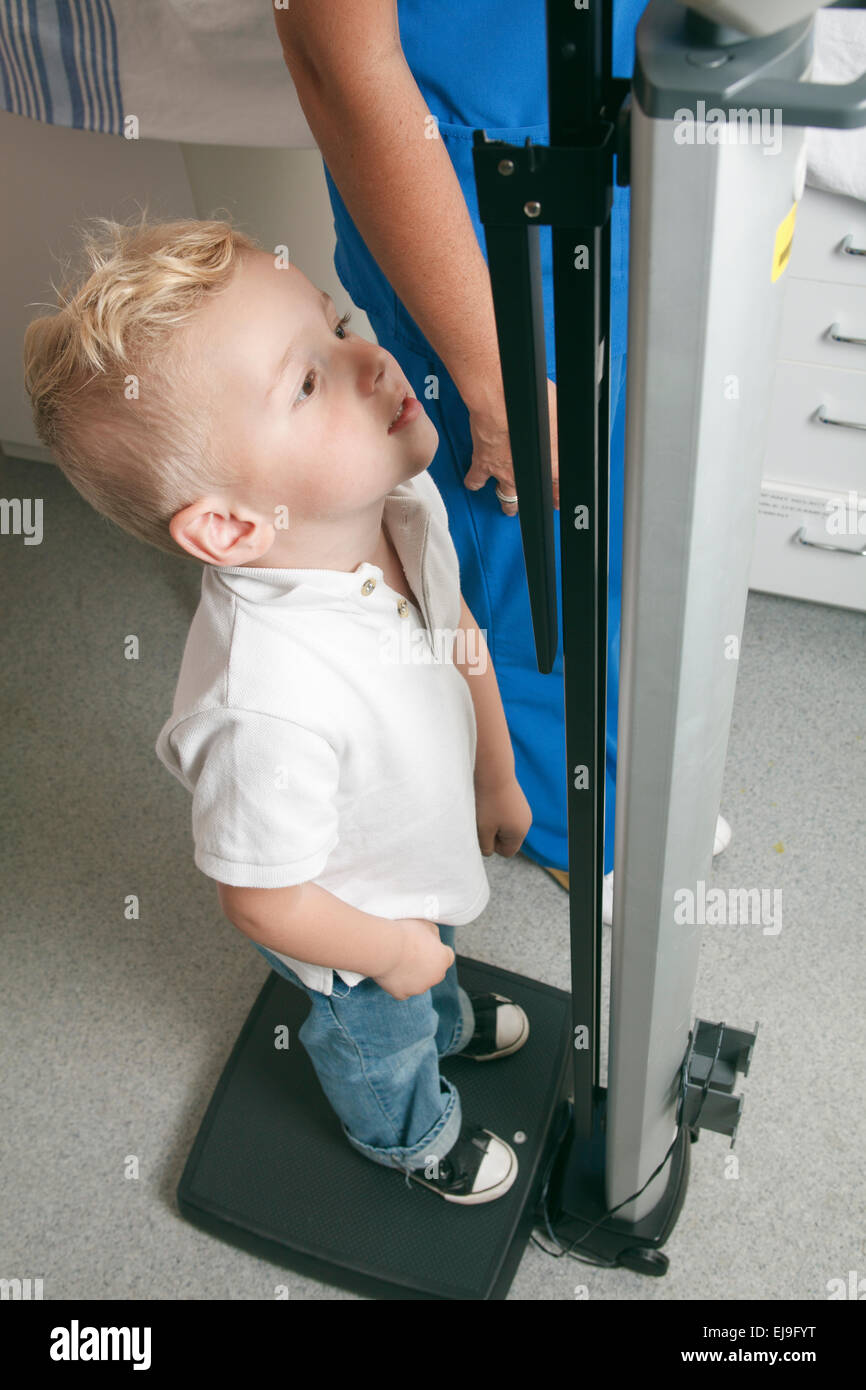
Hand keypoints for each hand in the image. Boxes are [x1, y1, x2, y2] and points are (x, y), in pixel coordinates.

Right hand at [371, 918, 454, 1000]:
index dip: (437, 950)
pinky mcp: (402, 994)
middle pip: (434, 971)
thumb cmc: (405, 934)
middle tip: (411, 953)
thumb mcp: (426, 925)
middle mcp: (435, 977)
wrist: (385, 947)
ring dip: (412, 974)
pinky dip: (398, 983)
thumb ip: (434, 935)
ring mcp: (419, 988)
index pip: (447, 957)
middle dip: (426, 964)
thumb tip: (433, 941)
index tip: (427, 946)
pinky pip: (403, 990)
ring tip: (397, 960)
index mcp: (443, 960)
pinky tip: (391, 972)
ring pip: (418, 982)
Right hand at [464, 378, 559, 514]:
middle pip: (531, 498)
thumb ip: (561, 431)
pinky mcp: (483, 464)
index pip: (557, 487)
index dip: (558, 495)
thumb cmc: (532, 403)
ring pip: (506, 497)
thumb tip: (565, 429)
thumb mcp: (559, 415)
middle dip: (533, 503)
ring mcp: (504, 472)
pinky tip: (475, 484)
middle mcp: (526, 473)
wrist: (501, 398)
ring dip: (508, 503)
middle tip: (533, 503)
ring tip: (509, 508)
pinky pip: (476, 481)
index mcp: (550, 463)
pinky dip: (475, 483)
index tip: (557, 499)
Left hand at [475, 773, 531, 857]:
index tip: (484, 830)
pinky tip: (491, 800)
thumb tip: (488, 851)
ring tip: (486, 808)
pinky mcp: (518, 800)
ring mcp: (523, 810)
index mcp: (520, 833)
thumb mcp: (483, 829)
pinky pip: (506, 814)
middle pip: (507, 839)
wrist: (493, 771)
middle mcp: (526, 822)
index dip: (492, 845)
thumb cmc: (487, 802)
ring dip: (494, 822)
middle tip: (483, 819)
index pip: (506, 852)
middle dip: (494, 833)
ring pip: (505, 826)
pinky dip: (497, 811)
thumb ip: (485, 846)